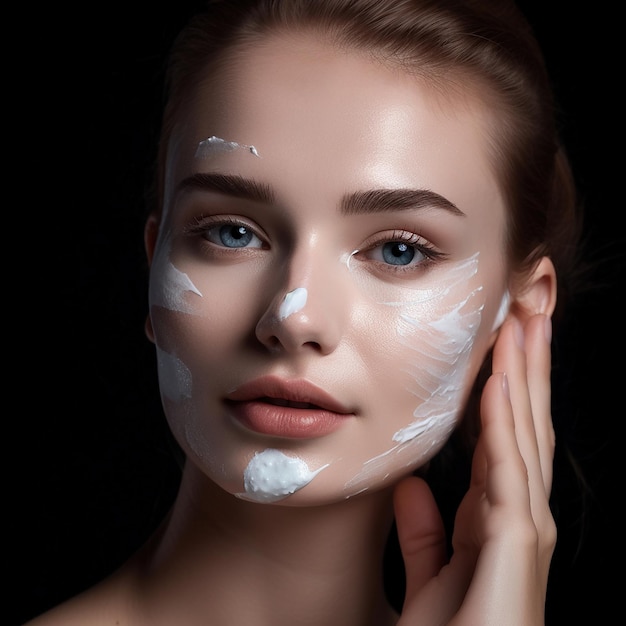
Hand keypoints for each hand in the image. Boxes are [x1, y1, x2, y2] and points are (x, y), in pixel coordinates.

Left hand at [394, 314, 556, 624]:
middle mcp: (520, 514)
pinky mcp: (516, 541)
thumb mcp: (431, 571)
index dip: (506, 387)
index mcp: (499, 517)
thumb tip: (412, 487)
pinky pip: (508, 468)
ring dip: (523, 377)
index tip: (502, 343)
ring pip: (524, 434)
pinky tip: (498, 383)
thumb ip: (425, 532)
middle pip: (524, 425)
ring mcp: (524, 527)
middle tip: (528, 313)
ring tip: (523, 325)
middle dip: (527, 367)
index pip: (506, 437)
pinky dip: (502, 422)